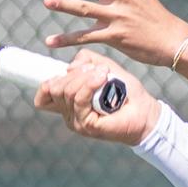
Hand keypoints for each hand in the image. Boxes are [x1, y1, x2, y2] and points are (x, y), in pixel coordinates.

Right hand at [32, 49, 160, 145]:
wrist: (145, 112)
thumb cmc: (125, 92)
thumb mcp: (102, 69)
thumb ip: (85, 61)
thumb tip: (69, 66)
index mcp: (69, 103)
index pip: (42, 97)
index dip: (49, 82)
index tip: (72, 70)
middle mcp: (69, 114)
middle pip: (54, 88)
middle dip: (73, 73)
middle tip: (96, 70)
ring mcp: (76, 121)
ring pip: (66, 91)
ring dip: (84, 77)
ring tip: (103, 74)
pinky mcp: (86, 124)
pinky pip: (79, 99)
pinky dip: (90, 85)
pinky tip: (102, 78)